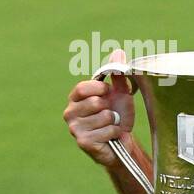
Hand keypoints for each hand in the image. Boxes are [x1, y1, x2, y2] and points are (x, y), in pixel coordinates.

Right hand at [64, 49, 135, 166]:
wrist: (123, 141)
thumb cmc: (119, 115)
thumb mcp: (120, 93)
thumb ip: (117, 74)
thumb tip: (118, 52)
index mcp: (76, 98)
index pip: (82, 88)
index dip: (99, 89)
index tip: (108, 92)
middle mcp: (70, 112)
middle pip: (95, 102)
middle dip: (110, 108)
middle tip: (110, 115)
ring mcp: (75, 128)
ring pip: (104, 116)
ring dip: (114, 121)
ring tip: (110, 125)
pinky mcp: (83, 142)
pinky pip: (108, 130)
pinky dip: (114, 132)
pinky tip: (110, 137)